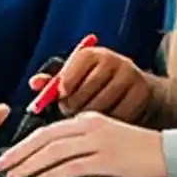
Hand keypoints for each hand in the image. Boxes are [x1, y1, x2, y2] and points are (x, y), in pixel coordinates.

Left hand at [0, 111, 166, 176]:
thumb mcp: (106, 142)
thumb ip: (81, 149)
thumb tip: (54, 166)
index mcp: (87, 119)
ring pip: (53, 151)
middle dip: (19, 152)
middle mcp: (89, 125)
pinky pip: (71, 166)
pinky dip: (51, 173)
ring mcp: (98, 141)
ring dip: (29, 164)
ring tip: (13, 174)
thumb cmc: (140, 152)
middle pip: (45, 137)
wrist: (172, 153)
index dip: (25, 143)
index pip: (48, 130)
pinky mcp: (107, 158)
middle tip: (1, 165)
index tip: (10, 155)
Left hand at [29, 47, 154, 123]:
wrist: (137, 87)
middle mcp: (112, 60)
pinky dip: (110, 122)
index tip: (61, 99)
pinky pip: (119, 115)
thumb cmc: (96, 83)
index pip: (69, 74)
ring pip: (101, 105)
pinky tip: (105, 121)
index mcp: (90, 54)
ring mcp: (129, 76)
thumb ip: (54, 80)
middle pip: (84, 91)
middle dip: (74, 106)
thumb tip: (34, 83)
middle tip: (71, 113)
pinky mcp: (142, 93)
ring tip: (85, 118)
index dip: (62, 91)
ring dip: (90, 116)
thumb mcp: (76, 76)